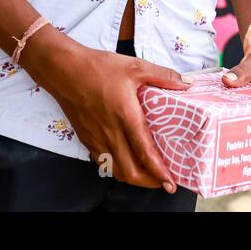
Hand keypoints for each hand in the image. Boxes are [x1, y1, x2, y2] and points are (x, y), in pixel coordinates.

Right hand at [47, 43, 193, 190]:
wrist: (64, 70)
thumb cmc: (98, 67)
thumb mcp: (135, 67)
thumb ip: (163, 76)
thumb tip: (186, 83)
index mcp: (126, 116)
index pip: (145, 152)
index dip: (159, 172)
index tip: (171, 182)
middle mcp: (110, 133)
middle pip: (131, 171)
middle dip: (149, 182)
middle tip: (164, 181)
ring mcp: (96, 138)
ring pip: (116, 171)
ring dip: (134, 178)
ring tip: (148, 175)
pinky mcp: (86, 139)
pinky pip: (103, 162)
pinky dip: (117, 168)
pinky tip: (125, 162)